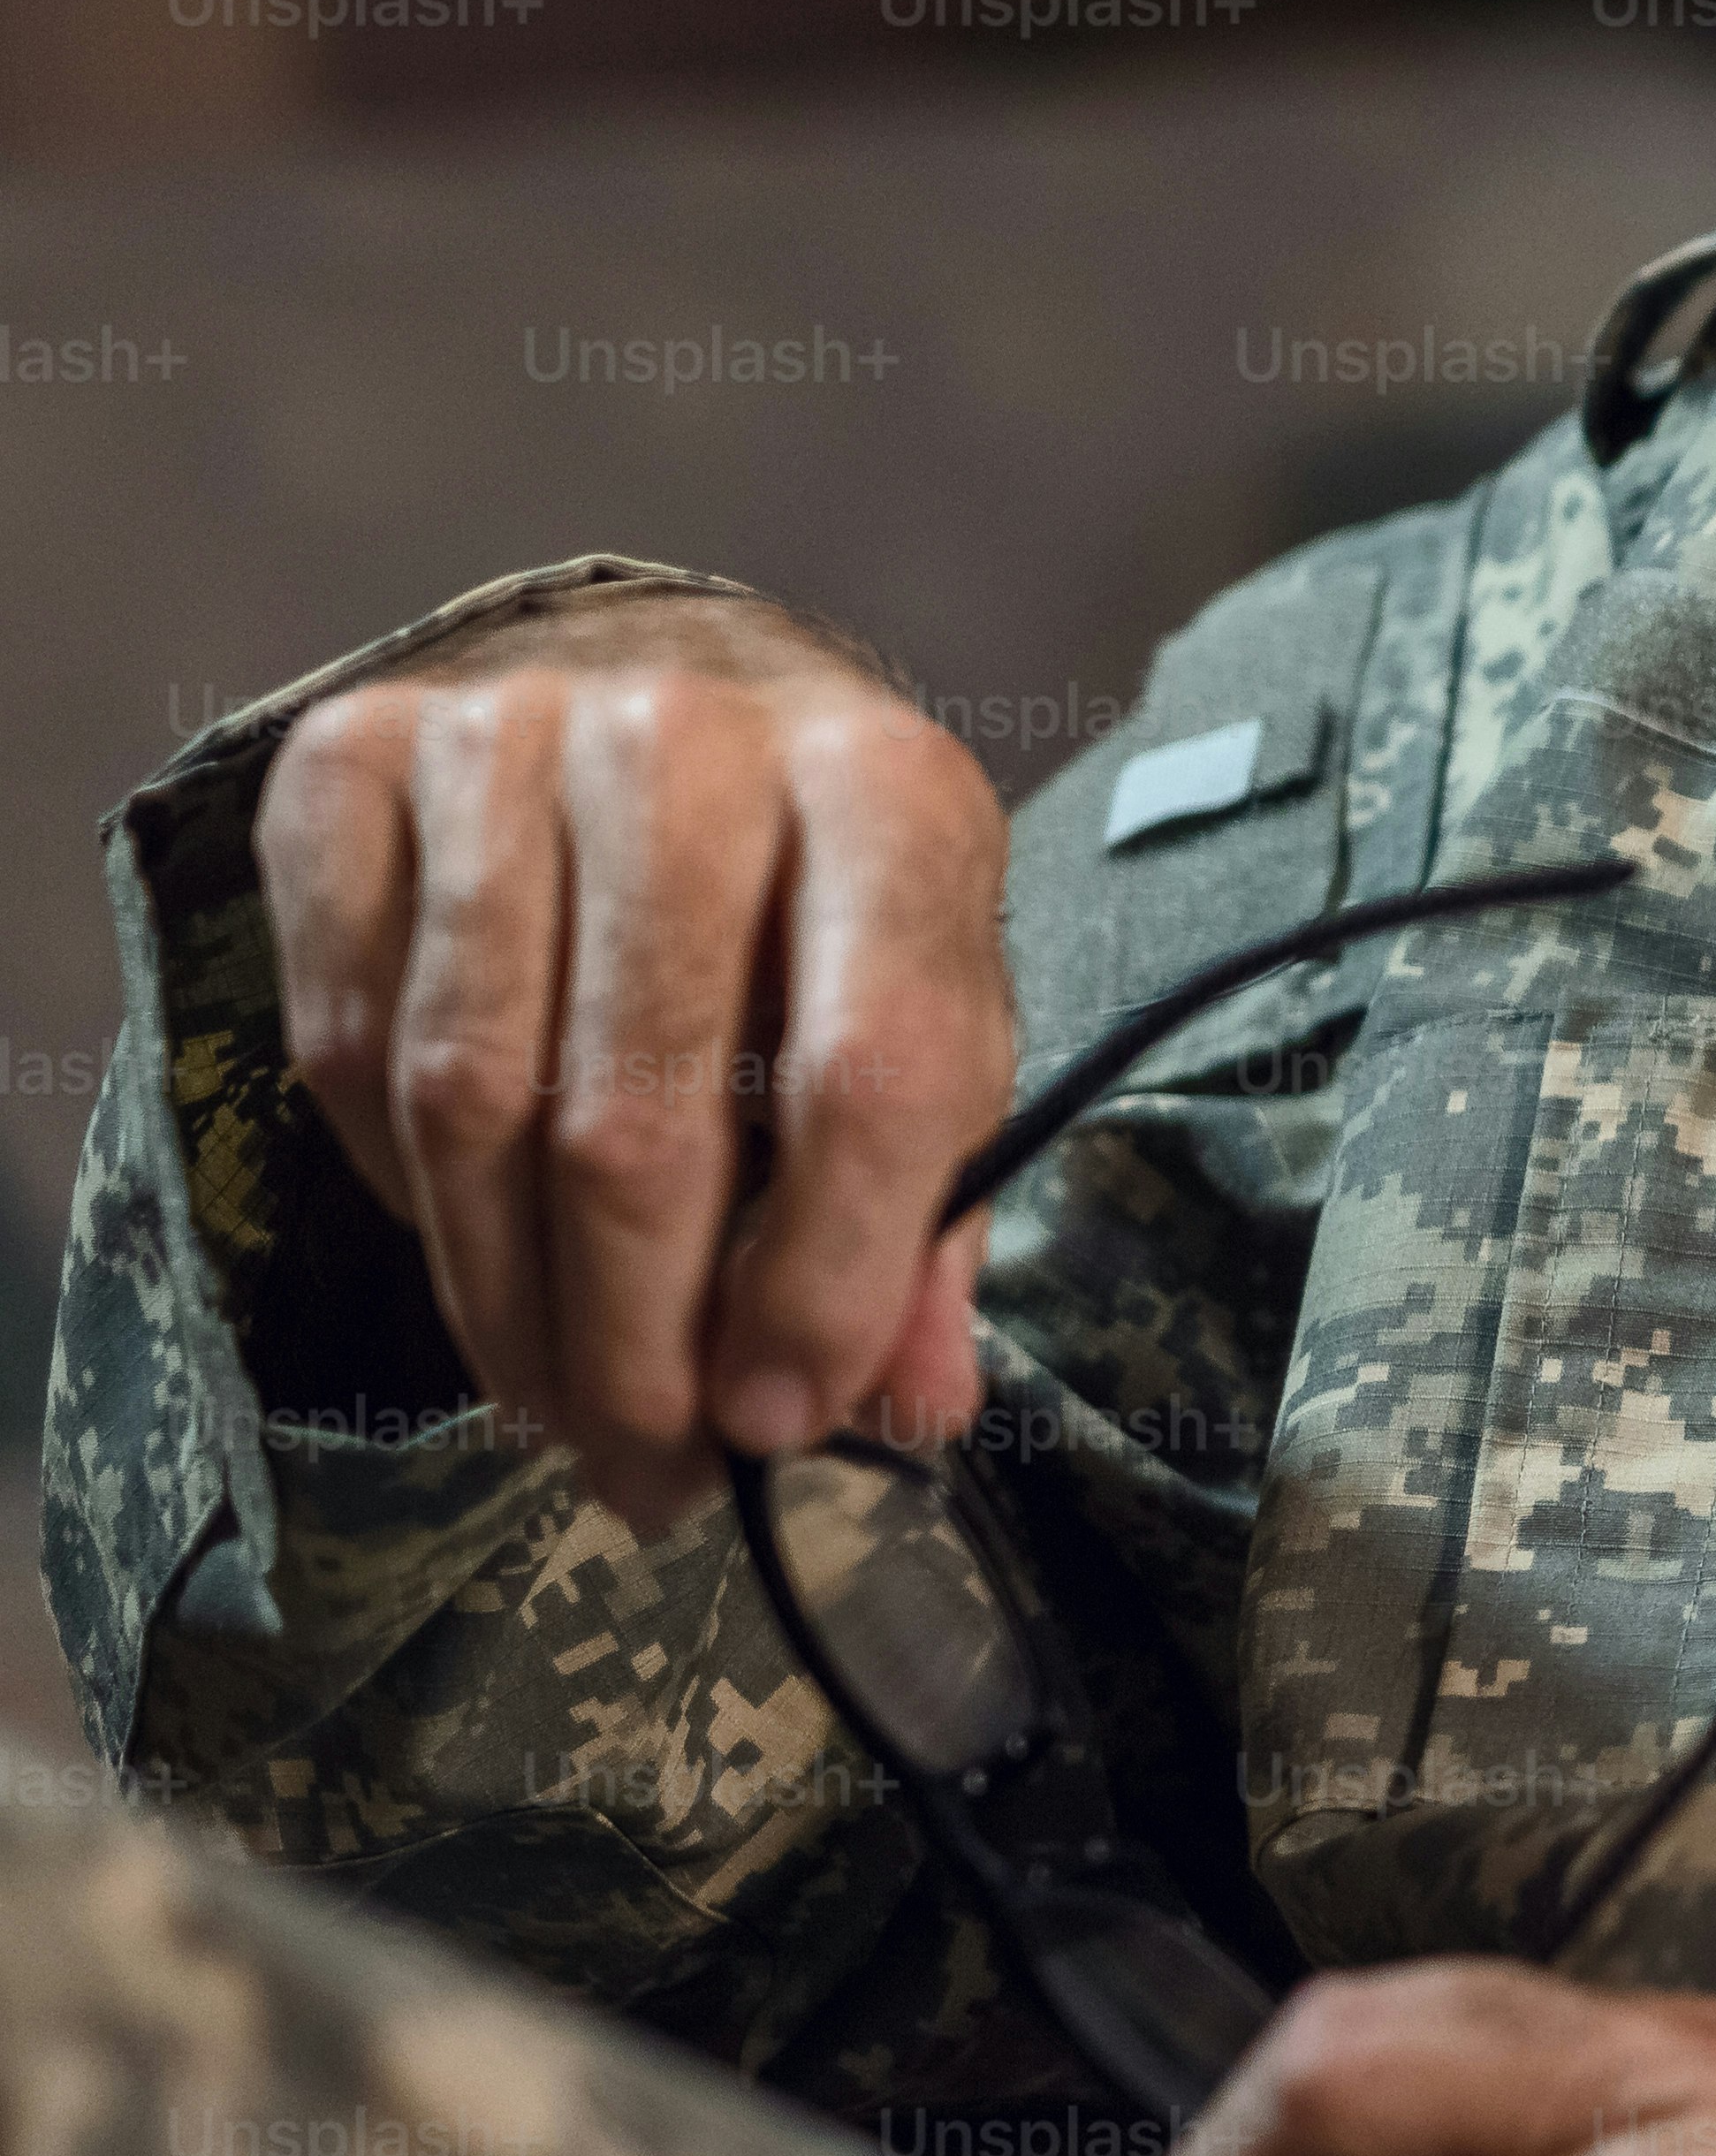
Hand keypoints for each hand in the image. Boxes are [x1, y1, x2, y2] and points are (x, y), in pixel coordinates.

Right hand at [256, 594, 1011, 1532]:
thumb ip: (931, 1212)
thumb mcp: (926, 1016)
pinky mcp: (347, 764)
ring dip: (509, 1306)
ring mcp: (500, 735)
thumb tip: (907, 1409)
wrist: (670, 682)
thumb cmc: (820, 892)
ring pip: (470, 1099)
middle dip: (636, 1342)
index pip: (870, 1072)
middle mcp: (690, 738)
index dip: (827, 1280)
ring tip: (557, 1414)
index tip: (780, 1426)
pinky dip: (401, 1186)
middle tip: (646, 1473)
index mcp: (890, 791)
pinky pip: (345, 1040)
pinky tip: (472, 1251)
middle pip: (638, 1115)